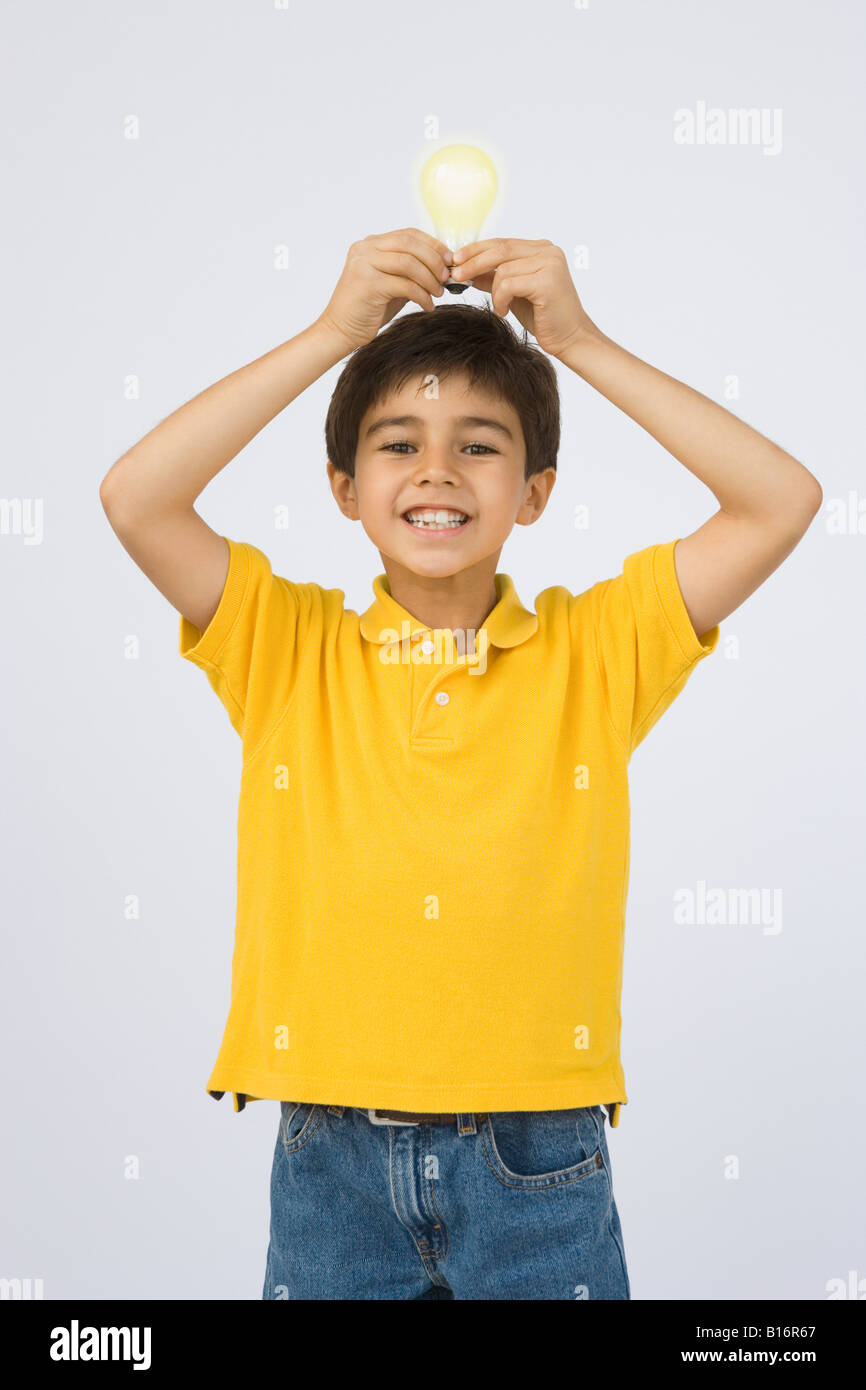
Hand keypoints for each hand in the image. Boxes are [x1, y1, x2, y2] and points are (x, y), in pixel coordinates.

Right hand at [316, 228, 452, 352]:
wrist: (340, 331)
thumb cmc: (367, 309)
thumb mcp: (392, 283)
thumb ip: (410, 271)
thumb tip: (442, 267)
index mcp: (370, 244)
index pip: (408, 234)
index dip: (433, 245)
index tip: (450, 260)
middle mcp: (365, 249)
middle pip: (410, 244)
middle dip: (434, 260)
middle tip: (446, 278)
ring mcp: (364, 265)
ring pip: (409, 262)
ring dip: (429, 278)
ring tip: (438, 293)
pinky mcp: (368, 284)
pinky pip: (405, 285)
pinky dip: (422, 296)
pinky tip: (428, 306)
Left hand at [451, 237, 596, 357]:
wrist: (569, 338)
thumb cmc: (544, 317)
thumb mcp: (513, 293)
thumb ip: (494, 278)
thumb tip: (466, 271)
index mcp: (541, 249)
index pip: (502, 242)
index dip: (476, 249)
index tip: (456, 259)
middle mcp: (548, 251)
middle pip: (499, 250)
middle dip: (473, 262)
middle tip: (455, 275)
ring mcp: (550, 264)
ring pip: (502, 269)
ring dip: (494, 292)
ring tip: (500, 308)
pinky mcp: (547, 281)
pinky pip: (508, 284)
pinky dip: (500, 299)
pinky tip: (505, 311)